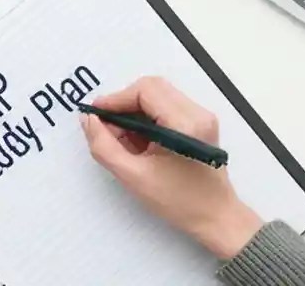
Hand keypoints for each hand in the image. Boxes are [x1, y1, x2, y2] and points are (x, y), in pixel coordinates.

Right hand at [80, 76, 262, 258]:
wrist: (216, 218)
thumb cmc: (178, 202)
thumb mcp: (133, 177)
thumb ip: (104, 146)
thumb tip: (89, 119)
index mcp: (185, 124)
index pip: (144, 91)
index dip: (115, 99)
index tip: (94, 116)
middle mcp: (198, 112)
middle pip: (152, 88)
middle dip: (123, 104)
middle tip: (106, 128)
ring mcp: (201, 116)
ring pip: (158, 96)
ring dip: (134, 112)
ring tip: (122, 140)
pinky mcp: (200, 122)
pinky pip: (167, 107)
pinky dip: (147, 119)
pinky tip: (138, 142)